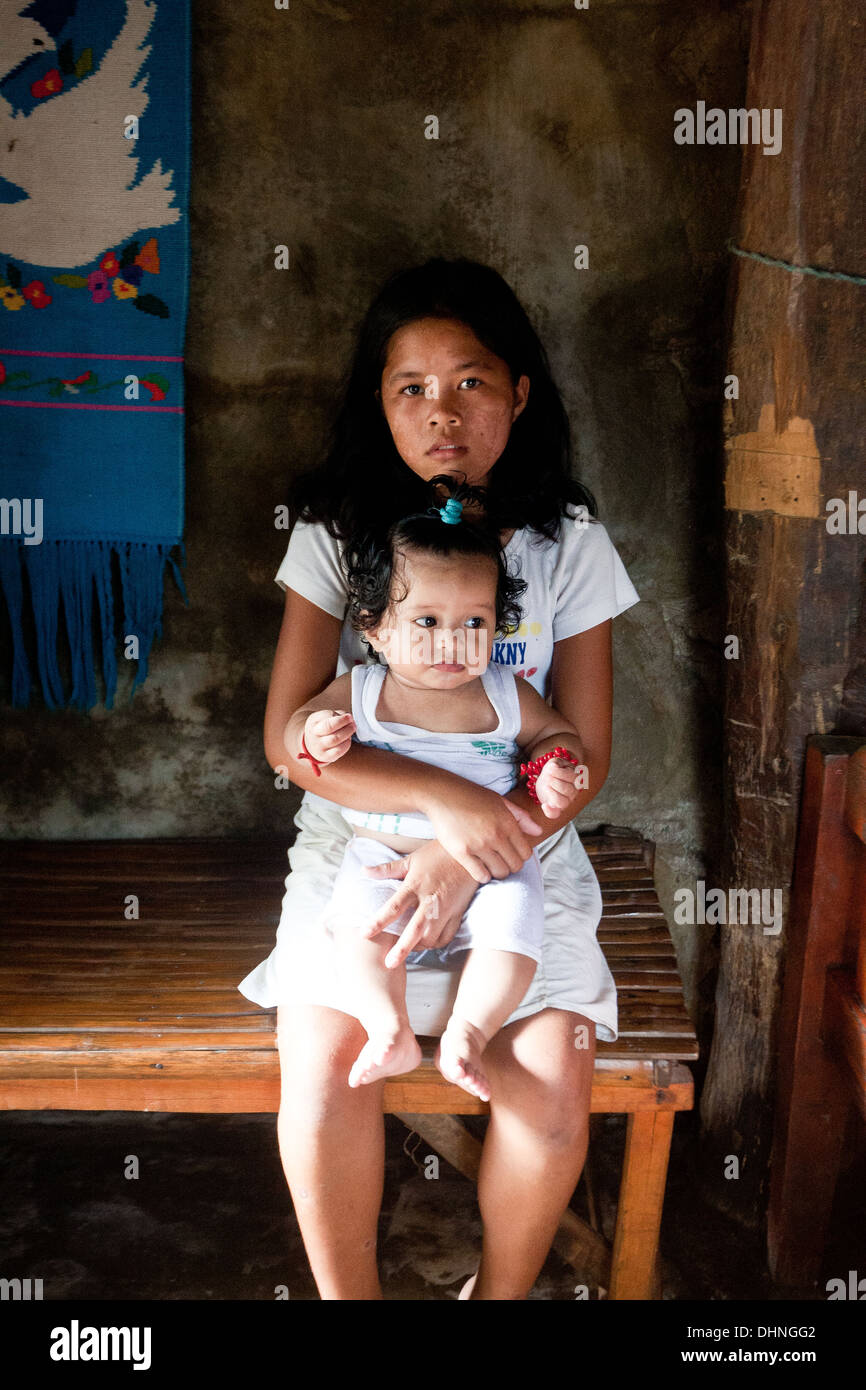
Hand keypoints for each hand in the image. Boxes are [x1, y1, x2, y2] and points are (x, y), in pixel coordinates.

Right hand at [301, 709, 355, 764]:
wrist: (312, 742)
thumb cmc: (322, 727)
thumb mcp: (324, 716)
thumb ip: (336, 715)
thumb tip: (348, 718)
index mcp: (313, 724)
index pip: (328, 723)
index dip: (341, 720)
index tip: (349, 717)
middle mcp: (314, 736)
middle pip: (332, 732)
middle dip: (346, 727)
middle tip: (353, 724)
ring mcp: (319, 748)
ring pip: (335, 740)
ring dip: (348, 734)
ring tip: (352, 729)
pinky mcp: (325, 756)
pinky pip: (338, 751)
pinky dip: (346, 744)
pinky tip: (348, 739)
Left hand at [359, 840, 481, 967]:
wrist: (471, 853)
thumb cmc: (439, 854)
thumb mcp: (412, 859)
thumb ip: (388, 869)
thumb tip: (364, 871)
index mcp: (415, 885)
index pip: (394, 907)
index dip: (378, 921)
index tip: (365, 933)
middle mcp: (431, 900)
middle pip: (414, 930)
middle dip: (401, 949)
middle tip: (389, 964)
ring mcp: (446, 909)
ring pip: (432, 937)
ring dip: (419, 946)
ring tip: (408, 950)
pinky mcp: (458, 913)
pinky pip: (447, 936)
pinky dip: (436, 943)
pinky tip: (428, 942)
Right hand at [422, 784, 541, 882]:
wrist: (442, 794)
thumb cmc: (472, 796)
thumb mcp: (500, 801)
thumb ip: (521, 817)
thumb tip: (538, 832)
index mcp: (507, 822)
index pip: (526, 853)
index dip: (521, 856)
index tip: (512, 854)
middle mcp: (496, 835)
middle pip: (515, 866)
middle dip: (510, 866)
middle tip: (501, 861)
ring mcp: (479, 845)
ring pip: (500, 872)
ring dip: (497, 872)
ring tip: (490, 864)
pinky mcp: (462, 852)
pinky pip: (480, 875)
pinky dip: (483, 876)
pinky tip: (480, 869)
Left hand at [534, 757, 579, 817]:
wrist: (546, 780)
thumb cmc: (552, 771)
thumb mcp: (554, 763)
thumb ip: (555, 763)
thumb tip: (554, 766)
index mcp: (577, 780)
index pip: (573, 778)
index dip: (559, 773)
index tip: (550, 769)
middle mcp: (574, 792)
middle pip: (567, 790)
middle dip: (554, 782)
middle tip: (547, 777)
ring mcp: (566, 802)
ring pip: (562, 802)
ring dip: (551, 792)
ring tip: (545, 785)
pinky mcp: (556, 809)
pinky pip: (554, 814)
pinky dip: (549, 811)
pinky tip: (544, 805)